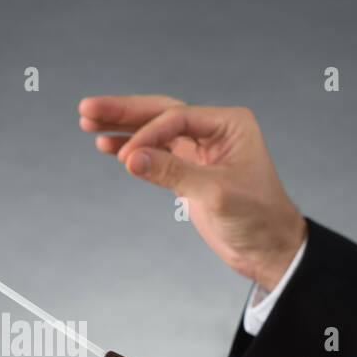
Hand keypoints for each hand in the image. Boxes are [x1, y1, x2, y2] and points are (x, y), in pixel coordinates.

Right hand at [78, 94, 306, 288]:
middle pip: (160, 113)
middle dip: (124, 112)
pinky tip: (105, 143)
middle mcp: (214, 131)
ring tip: (87, 120)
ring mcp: (199, 150)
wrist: (269, 250)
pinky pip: (154, 154)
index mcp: (230, 124)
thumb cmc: (258, 218)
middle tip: (87, 107)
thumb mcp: (216, 194)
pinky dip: (131, 150)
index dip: (148, 133)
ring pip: (153, 132)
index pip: (177, 118)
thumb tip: (131, 158)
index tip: (126, 158)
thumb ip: (173, 173)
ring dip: (122, 127)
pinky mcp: (188, 172)